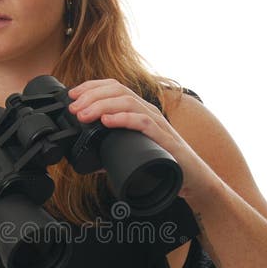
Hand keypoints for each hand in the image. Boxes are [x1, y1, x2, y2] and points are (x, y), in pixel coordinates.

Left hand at [67, 79, 216, 202]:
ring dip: (101, 105)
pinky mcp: (164, 138)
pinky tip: (107, 121)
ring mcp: (157, 123)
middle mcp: (148, 112)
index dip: (91, 87)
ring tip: (84, 115)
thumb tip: (92, 161)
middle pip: (117, 90)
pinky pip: (143, 122)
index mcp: (139, 111)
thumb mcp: (134, 153)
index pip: (114, 87)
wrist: (194, 180)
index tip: (72, 95)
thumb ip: (115, 153)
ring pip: (128, 101)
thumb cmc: (166, 163)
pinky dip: (123, 118)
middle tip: (73, 108)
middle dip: (91, 96)